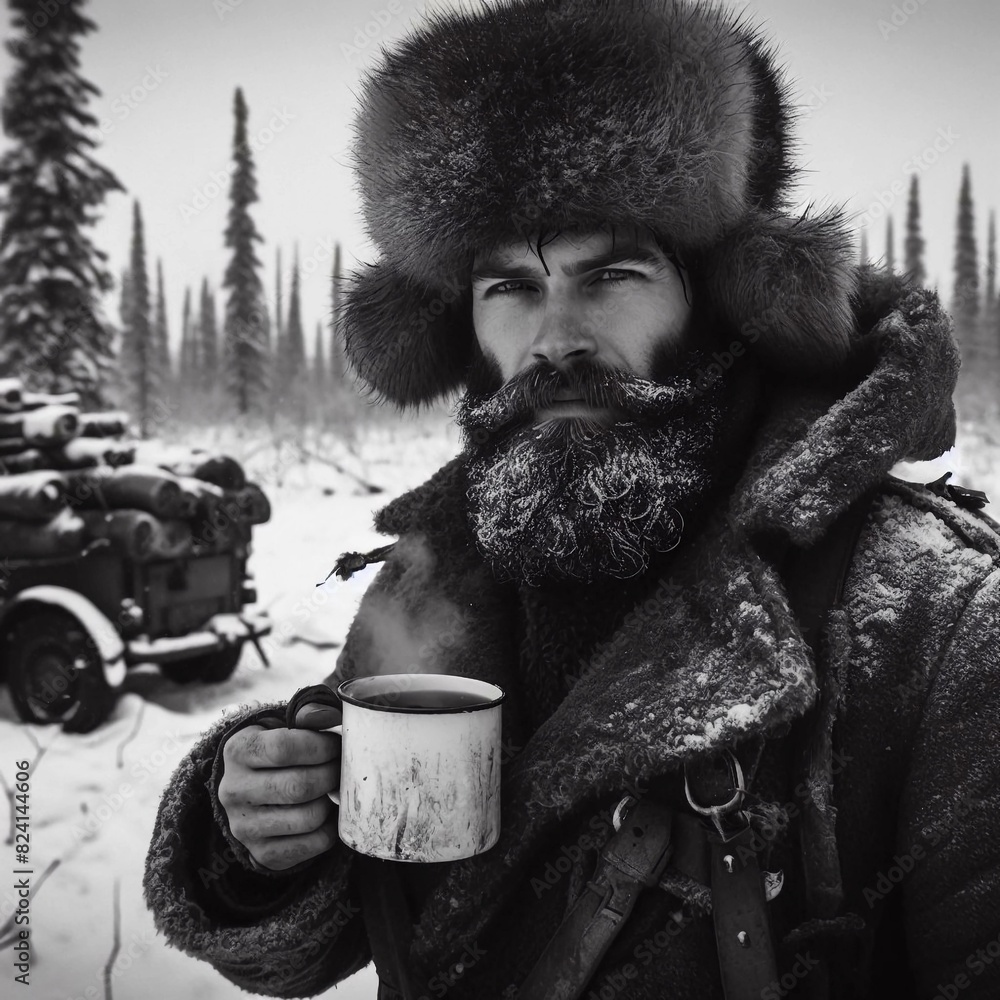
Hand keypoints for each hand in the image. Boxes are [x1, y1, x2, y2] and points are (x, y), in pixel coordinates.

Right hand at [218, 701, 341, 870]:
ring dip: (331, 801)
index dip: (321, 745)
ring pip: (308, 817)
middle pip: (299, 786)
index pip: (284, 748)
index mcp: (237, 751)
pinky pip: (312, 845)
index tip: (337, 744)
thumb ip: (308, 713)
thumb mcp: (283, 724)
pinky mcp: (261, 854)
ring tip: (333, 788)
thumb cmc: (277, 750)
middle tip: (342, 767)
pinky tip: (327, 812)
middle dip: (332, 774)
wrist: (250, 791)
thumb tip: (329, 717)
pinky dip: (330, 828)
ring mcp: (244, 827)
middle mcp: (233, 791)